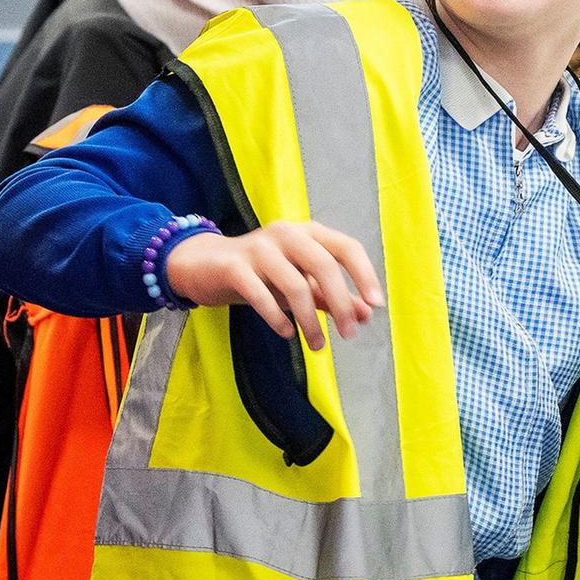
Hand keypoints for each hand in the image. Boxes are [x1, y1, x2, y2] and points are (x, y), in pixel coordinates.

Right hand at [166, 221, 382, 350]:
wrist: (204, 265)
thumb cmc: (260, 273)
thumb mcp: (298, 282)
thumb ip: (329, 295)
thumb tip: (365, 314)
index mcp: (307, 233)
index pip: (346, 247)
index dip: (364, 275)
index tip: (375, 306)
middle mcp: (286, 234)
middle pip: (323, 265)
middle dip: (341, 302)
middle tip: (348, 335)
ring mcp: (258, 248)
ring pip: (294, 284)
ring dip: (310, 320)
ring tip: (317, 346)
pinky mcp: (234, 267)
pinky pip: (261, 295)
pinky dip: (277, 318)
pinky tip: (287, 333)